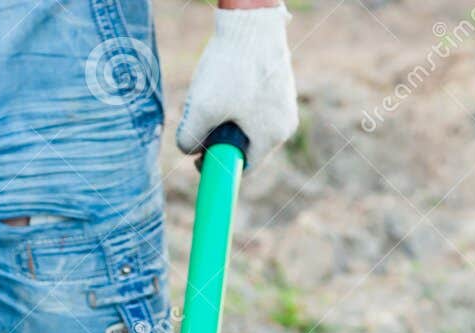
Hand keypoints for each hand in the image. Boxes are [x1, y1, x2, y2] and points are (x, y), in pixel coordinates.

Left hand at [176, 2, 297, 172]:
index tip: (198, 158)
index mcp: (272, 137)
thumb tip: (189, 150)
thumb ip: (189, 139)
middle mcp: (285, 124)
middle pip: (245, 147)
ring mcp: (285, 103)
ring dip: (226, 120)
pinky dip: (236, 102)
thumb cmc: (231, 67)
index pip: (242, 168)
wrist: (251, 21)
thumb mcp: (201, 109)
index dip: (217, 167)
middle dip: (220, 141)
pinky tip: (225, 83)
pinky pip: (255, 106)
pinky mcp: (280, 85)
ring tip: (212, 99)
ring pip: (248, 125)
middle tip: (200, 127)